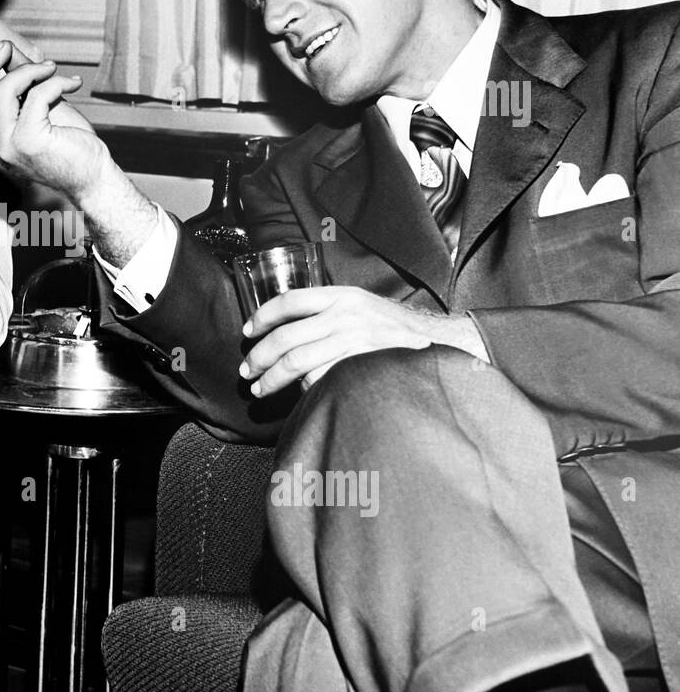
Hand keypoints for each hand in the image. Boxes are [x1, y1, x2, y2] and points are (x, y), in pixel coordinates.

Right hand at [0, 40, 106, 204]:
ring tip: (51, 68)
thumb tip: (5, 48)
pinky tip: (73, 83)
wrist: (93, 177)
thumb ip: (18, 81)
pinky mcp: (29, 143)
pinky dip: (57, 81)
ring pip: (0, 91)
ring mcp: (6, 148)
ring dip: (28, 69)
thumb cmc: (68, 143)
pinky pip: (36, 95)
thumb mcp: (37, 106)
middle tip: (8, 47)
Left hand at [239, 286, 483, 396]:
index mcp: (343, 296)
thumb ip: (331, 314)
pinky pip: (322, 378)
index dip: (262, 317)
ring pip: (298, 361)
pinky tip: (300, 395)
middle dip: (260, 357)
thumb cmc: (398, 330)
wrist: (445, 344)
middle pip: (287, 337)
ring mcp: (356, 340)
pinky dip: (306, 388)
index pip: (290, 301)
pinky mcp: (363, 364)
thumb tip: (288, 335)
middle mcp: (347, 314)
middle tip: (247, 372)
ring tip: (261, 389)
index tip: (247, 333)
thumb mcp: (364, 308)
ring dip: (273, 378)